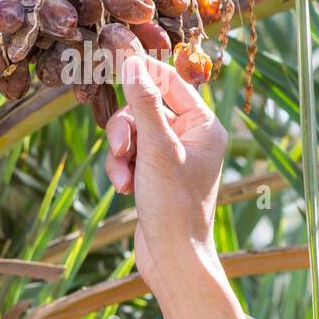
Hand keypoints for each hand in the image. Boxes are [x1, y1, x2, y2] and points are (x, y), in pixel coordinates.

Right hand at [104, 54, 244, 318]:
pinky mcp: (157, 175)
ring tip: (123, 177)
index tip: (113, 58)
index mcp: (204, 125)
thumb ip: (144, 103)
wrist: (174, 259)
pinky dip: (123, 169)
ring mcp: (173, 157)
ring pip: (133, 133)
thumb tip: (132, 62)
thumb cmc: (174, 206)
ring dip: (121, 154)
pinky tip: (125, 189)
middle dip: (126, 130)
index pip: (169, 81)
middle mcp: (192, 137)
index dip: (141, 73)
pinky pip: (131, 156)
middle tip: (119, 148)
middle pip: (145, 108)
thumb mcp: (156, 149)